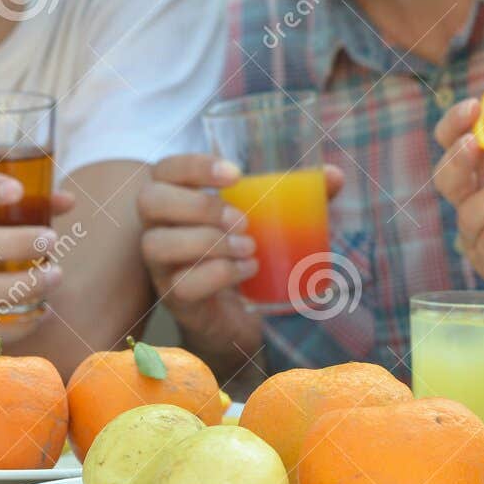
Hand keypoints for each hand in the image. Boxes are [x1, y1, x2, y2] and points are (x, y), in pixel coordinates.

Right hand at [138, 153, 343, 342]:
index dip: (193, 165)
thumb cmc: (249, 254)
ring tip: (249, 247)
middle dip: (199, 206)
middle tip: (243, 220)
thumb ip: (300, 196)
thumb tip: (334, 175)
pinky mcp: (175, 300)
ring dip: (209, 242)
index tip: (236, 174)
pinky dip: (219, 275)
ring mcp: (161, 267)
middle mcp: (158, 229)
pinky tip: (247, 271)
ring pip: (158, 244)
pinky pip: (182, 284)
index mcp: (178, 200)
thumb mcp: (274, 222)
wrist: (240, 318)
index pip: (165, 169)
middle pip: (150, 202)